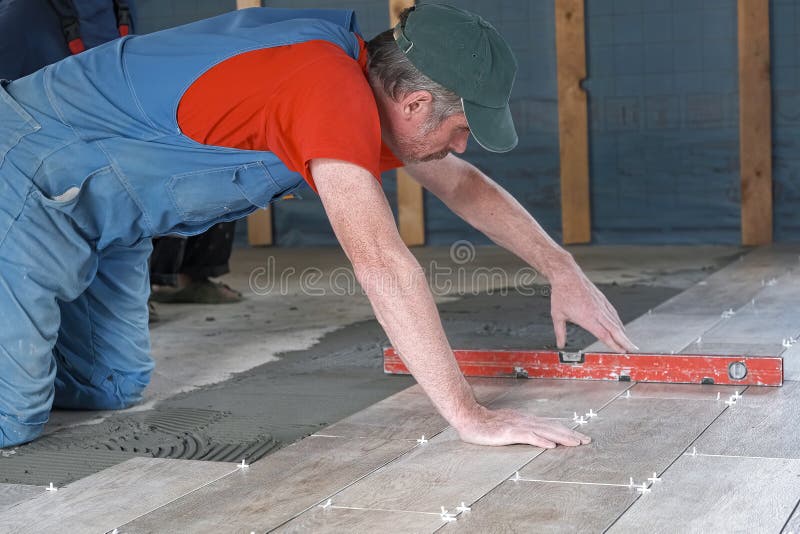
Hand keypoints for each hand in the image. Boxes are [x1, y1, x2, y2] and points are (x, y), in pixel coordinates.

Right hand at [454, 405, 590, 447]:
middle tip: (586, 440)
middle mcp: (526, 421)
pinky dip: (542, 440)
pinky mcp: (511, 432)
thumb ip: (521, 430)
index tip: (579, 437)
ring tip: (576, 443)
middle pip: (553, 427)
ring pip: (546, 431)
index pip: (550, 425)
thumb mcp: (508, 426)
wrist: (469, 417)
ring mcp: (519, 426)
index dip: (566, 430)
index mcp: (526, 420)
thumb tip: (536, 436)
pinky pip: (529, 437)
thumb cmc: (486, 424)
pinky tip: (551, 445)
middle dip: (571, 434)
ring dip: (562, 437)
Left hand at [549, 264, 637, 352]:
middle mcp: (597, 311)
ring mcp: (601, 304)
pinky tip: (620, 327)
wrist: (567, 275)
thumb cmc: (562, 293)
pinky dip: (618, 322)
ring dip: (623, 333)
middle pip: (614, 329)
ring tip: (628, 342)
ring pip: (615, 321)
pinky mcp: (602, 299)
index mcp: (586, 317)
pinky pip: (613, 313)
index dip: (613, 344)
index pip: (603, 334)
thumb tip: (560, 344)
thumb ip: (560, 332)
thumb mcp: (557, 315)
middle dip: (625, 341)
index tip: (621, 352)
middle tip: (633, 350)